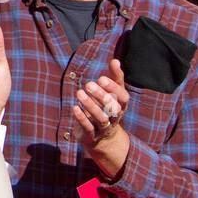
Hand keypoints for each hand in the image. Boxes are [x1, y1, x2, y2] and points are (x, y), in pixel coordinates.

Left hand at [73, 58, 130, 178]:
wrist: (103, 137)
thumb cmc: (107, 106)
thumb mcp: (113, 92)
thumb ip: (115, 77)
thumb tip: (115, 60)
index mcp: (122, 105)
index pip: (123, 97)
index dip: (113, 88)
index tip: (101, 78)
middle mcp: (116, 117)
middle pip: (113, 108)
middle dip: (101, 96)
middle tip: (88, 84)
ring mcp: (105, 127)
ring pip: (101, 118)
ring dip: (90, 106)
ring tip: (79, 93)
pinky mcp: (92, 135)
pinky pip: (89, 128)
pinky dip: (82, 118)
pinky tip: (74, 107)